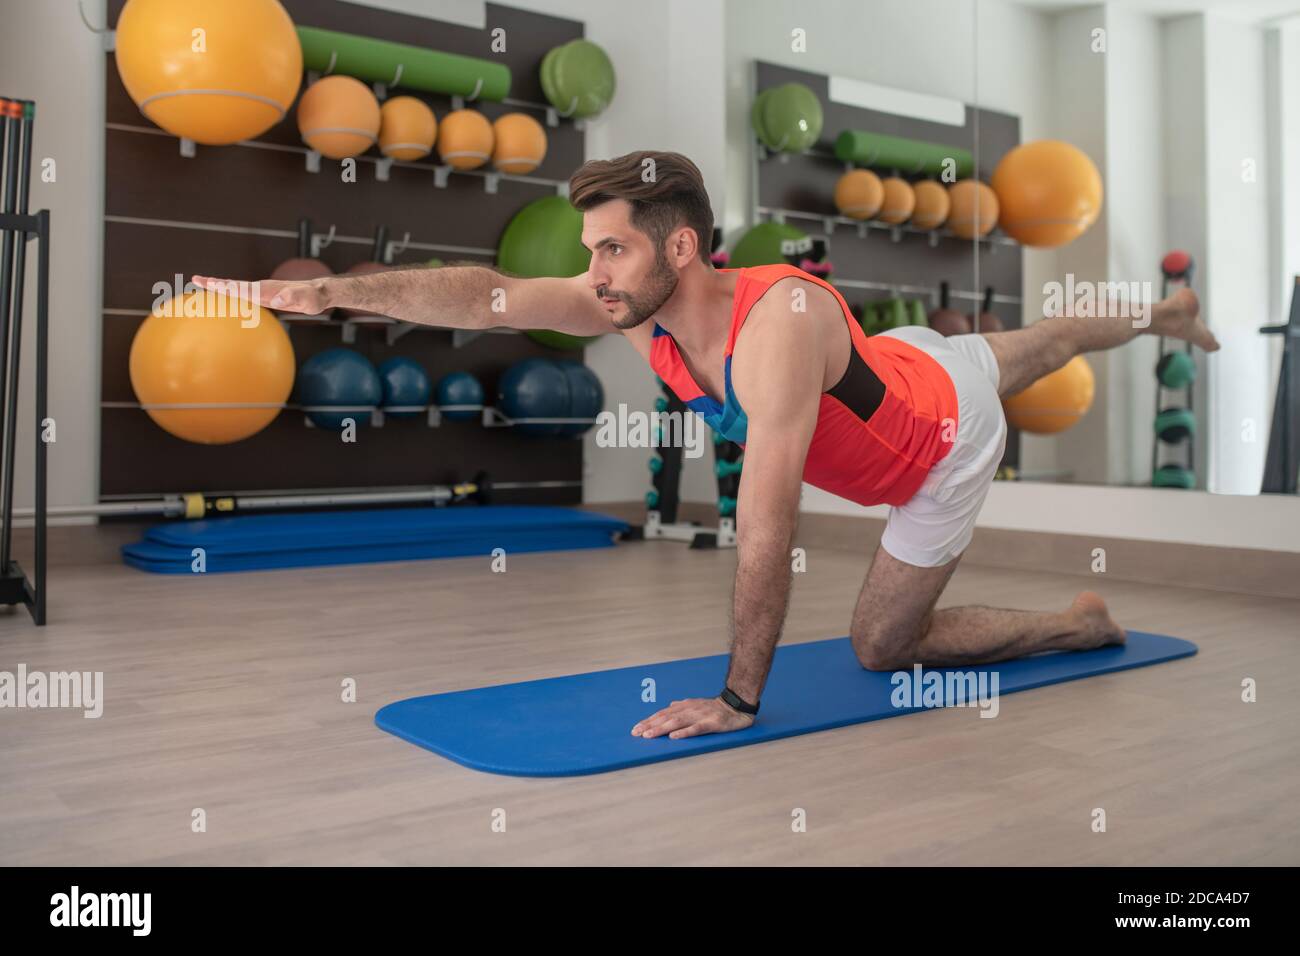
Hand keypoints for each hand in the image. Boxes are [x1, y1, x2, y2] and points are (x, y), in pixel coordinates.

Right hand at [192, 275, 328, 314]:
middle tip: (195, 278)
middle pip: (234, 285)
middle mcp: (263, 288)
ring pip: (237, 288)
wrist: (320, 292)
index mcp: (268, 290)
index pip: (243, 289)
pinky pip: (244, 294)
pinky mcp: (265, 295)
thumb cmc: (315, 298)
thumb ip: (295, 298)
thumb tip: (278, 299)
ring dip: (220, 285)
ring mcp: (263, 290)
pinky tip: (224, 297)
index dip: (226, 287)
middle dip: (215, 282)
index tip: (210, 284)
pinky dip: (231, 293)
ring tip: (201, 283)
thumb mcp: (308, 301)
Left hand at [632, 696, 755, 739]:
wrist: (736, 705)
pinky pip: (696, 728)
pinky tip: (674, 737)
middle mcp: (689, 710)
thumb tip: (669, 706)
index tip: (636, 729)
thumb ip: (682, 706)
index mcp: (684, 706)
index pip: (663, 714)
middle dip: (650, 726)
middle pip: (666, 718)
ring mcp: (700, 716)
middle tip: (636, 733)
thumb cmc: (714, 707)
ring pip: (677, 722)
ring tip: (649, 736)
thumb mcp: (696, 704)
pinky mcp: (711, 723)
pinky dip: (684, 732)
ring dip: (661, 729)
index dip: (649, 721)